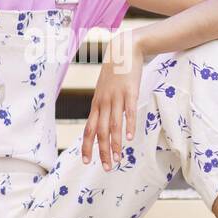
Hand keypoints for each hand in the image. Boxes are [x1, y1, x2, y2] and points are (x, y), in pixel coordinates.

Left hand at [82, 32, 144, 169]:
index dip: (87, 146)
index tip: (87, 162)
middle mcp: (103, 103)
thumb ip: (103, 106)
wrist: (123, 49)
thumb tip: (102, 122)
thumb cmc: (114, 72)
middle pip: (100, 132)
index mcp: (96, 104)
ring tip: (117, 160)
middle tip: (107, 168)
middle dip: (102, 152)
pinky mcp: (130, 92)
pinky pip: (128, 112)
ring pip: (113, 126)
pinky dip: (128, 126)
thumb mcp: (104, 90)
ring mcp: (116, 98)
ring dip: (114, 145)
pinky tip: (128, 139)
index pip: (89, 130)